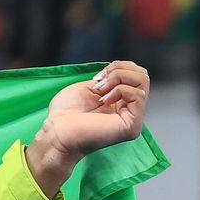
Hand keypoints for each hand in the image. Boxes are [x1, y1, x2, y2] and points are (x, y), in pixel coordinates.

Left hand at [25, 60, 150, 197]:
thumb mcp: (89, 86)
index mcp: (119, 101)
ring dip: (118, 79)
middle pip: (142, 76)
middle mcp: (128, 110)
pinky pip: (138, 95)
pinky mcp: (132, 125)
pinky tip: (104, 101)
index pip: (136, 74)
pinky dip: (120, 90)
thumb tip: (123, 71)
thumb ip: (110, 78)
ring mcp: (133, 119)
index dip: (119, 67)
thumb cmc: (65, 113)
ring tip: (100, 93)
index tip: (97, 77)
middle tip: (99, 84)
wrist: (56, 133)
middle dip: (120, 71)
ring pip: (142, 82)